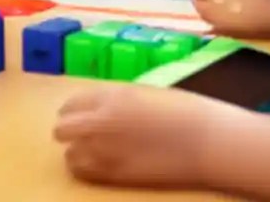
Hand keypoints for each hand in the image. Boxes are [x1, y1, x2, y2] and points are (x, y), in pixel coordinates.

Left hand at [54, 85, 233, 188]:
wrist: (207, 142)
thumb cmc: (186, 112)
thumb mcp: (146, 94)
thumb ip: (119, 101)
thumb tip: (103, 108)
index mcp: (112, 96)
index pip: (72, 103)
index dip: (75, 110)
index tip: (82, 114)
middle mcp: (101, 122)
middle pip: (62, 128)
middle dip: (69, 130)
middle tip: (83, 134)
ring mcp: (104, 150)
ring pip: (69, 154)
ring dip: (77, 151)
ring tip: (95, 151)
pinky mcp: (113, 175)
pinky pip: (82, 172)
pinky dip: (86, 168)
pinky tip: (101, 164)